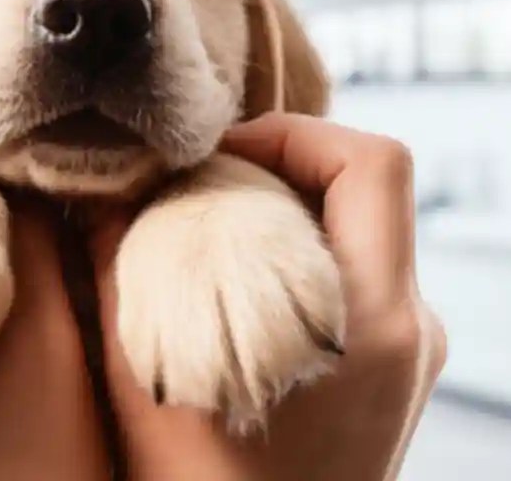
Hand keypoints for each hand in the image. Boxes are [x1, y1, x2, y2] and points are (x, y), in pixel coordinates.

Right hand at [91, 113, 447, 480]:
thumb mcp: (143, 371)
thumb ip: (119, 263)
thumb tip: (96, 188)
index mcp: (373, 321)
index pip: (373, 165)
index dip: (295, 131)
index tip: (217, 151)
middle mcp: (414, 331)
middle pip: (367, 191)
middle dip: (280, 166)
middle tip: (202, 184)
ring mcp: (412, 357)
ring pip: (359, 234)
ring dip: (286, 213)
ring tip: (209, 236)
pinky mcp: (396, 378)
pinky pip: (354, 280)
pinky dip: (298, 259)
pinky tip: (233, 291)